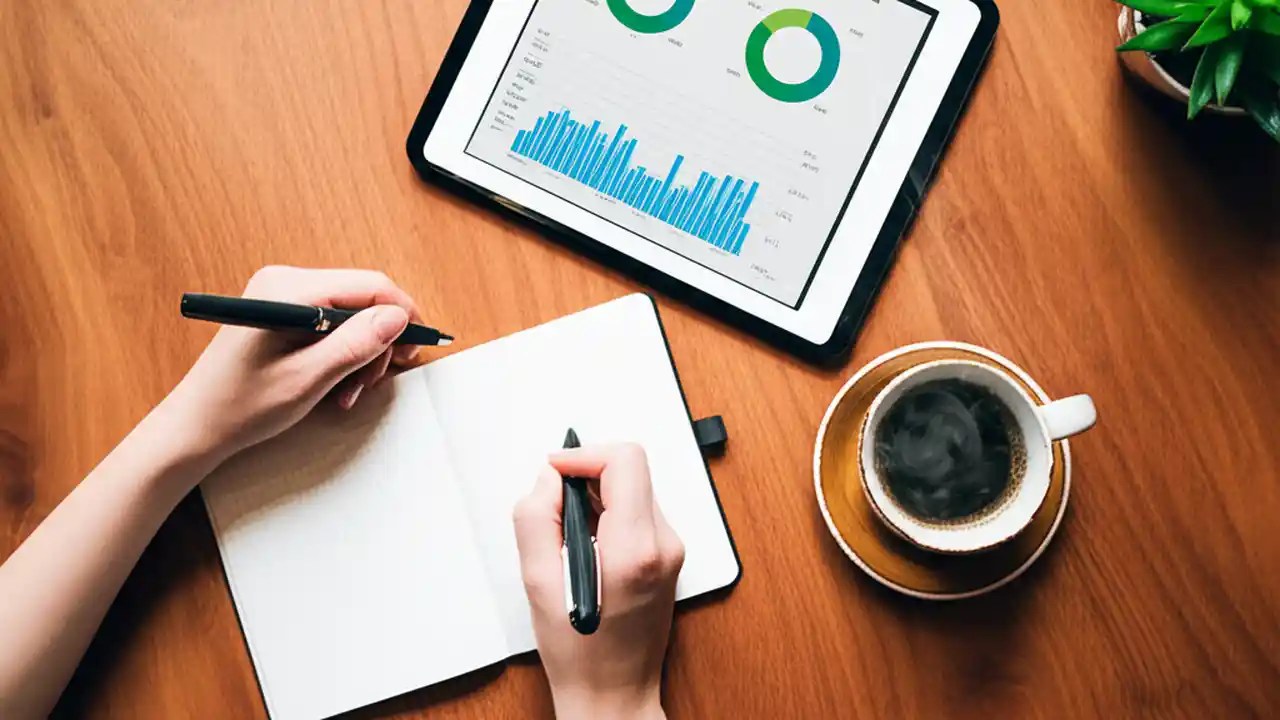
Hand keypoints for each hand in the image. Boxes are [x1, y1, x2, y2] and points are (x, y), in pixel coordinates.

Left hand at [160, 266, 423, 463]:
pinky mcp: (284, 310)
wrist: (197, 425)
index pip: (370, 285)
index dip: (403, 315)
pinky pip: (333, 323)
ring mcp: (283, 294)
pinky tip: (336, 383)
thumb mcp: (308, 380)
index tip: (417, 348)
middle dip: (378, 342)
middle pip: (363, 298)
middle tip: (375, 382)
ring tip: (349, 392)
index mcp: (288, 290)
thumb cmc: (241, 406)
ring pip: (352, 314)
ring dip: (362, 353)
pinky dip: (344, 353)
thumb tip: (398, 317)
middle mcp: (286, 281)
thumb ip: (355, 344)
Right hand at [513, 444, 684, 719]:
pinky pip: (639, 513)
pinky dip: (610, 516)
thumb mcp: (538, 582)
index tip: (556, 470)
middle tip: (555, 508)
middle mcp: (664, 544)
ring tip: (569, 536)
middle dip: (587, 477)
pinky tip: (587, 548)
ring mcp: (672, 551)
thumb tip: (549, 479)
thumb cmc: (579, 652)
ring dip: (597, 499)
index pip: (625, 461)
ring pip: (634, 490)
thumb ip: (537, 518)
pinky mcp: (670, 557)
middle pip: (630, 472)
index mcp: (635, 548)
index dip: (584, 455)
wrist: (613, 693)